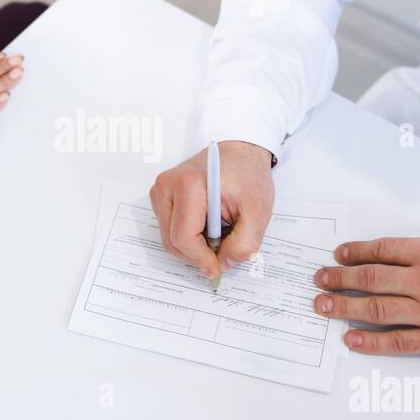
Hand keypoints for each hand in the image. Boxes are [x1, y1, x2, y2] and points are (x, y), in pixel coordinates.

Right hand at [149, 141, 274, 279]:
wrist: (239, 151)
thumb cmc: (247, 174)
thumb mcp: (258, 210)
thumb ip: (245, 243)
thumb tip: (224, 264)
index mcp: (188, 184)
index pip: (183, 237)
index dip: (201, 259)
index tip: (218, 268)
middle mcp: (167, 185)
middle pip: (172, 241)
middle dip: (197, 255)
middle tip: (222, 253)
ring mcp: (160, 189)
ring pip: (168, 238)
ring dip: (192, 246)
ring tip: (218, 234)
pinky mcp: (160, 194)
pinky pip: (168, 228)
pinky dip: (187, 236)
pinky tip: (206, 227)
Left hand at [313, 237, 419, 354]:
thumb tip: (384, 257)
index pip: (380, 251)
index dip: (354, 254)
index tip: (337, 256)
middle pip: (370, 279)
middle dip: (339, 279)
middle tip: (319, 280)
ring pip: (375, 309)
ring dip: (344, 308)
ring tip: (323, 306)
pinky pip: (396, 341)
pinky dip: (370, 341)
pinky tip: (351, 339)